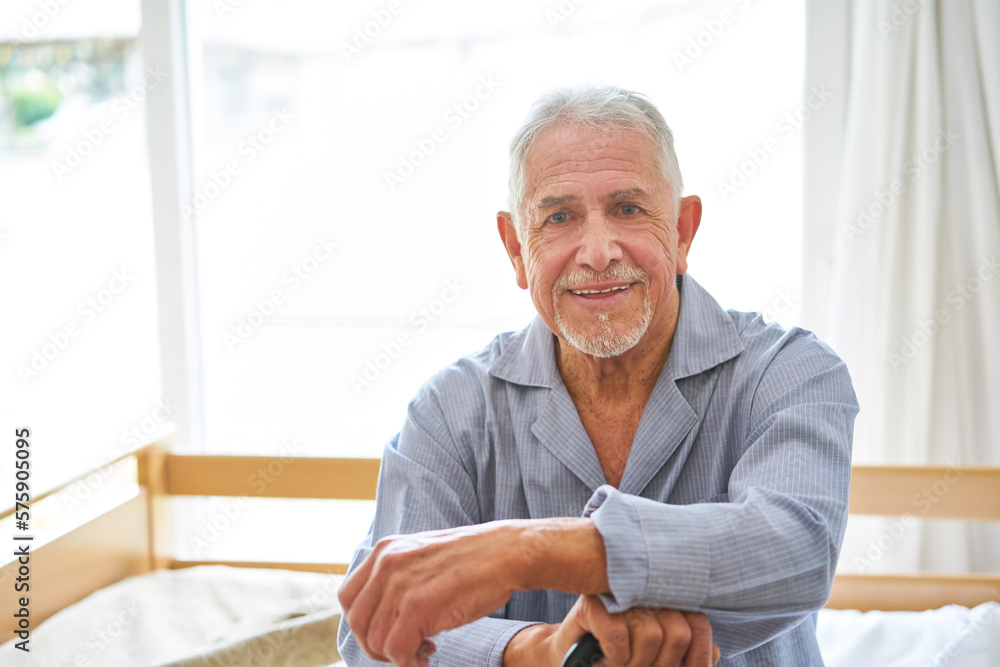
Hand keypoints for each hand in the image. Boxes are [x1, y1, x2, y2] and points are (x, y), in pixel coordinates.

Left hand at [338, 522, 522, 666]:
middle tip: (403, 650)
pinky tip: (428, 654)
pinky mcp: (418, 606)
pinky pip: (397, 650)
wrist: (506, 553)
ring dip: (397, 656)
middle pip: (357, 622)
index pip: (348, 598)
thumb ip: (398, 576)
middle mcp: (386, 564)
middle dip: (376, 645)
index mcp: (384, 551)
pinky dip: (409, 662)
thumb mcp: (422, 556)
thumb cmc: (472, 560)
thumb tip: (382, 615)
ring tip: (423, 651)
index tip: (386, 633)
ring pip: (375, 640)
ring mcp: (400, 584)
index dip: (363, 624)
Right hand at [505, 595, 719, 666]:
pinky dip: (614, 658)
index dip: (699, 655)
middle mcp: (644, 591)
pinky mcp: (594, 603)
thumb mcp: (656, 655)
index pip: (697, 623)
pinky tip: (604, 656)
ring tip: (621, 662)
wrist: (571, 656)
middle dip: (662, 664)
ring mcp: (618, 594)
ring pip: (650, 636)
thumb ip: (685, 651)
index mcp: (664, 599)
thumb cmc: (616, 653)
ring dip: (635, 663)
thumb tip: (714, 655)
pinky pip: (619, 638)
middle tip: (640, 666)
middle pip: (677, 633)